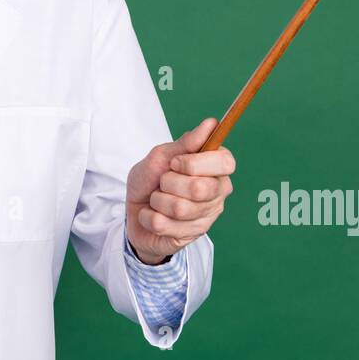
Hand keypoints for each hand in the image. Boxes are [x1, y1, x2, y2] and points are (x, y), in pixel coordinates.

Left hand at [125, 117, 234, 263]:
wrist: (134, 210)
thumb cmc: (150, 180)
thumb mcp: (161, 157)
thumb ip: (186, 143)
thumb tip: (211, 123)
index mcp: (216, 168)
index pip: (224, 162)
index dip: (195, 163)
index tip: (175, 163)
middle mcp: (218, 192)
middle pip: (199, 188)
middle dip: (169, 183)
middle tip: (163, 183)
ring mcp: (207, 216)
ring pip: (179, 209)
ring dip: (157, 201)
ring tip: (156, 200)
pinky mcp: (191, 236)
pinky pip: (164, 225)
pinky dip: (149, 217)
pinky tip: (153, 216)